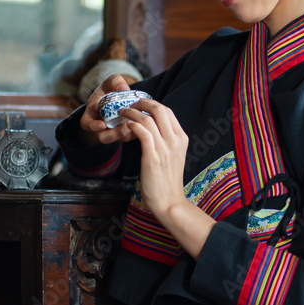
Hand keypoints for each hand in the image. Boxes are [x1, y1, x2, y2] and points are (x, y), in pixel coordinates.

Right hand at [79, 74, 139, 145]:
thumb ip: (114, 81)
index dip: (93, 126)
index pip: (88, 125)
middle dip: (116, 133)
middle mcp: (100, 130)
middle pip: (105, 137)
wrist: (116, 103)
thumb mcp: (109, 84)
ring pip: (121, 138)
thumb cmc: (108, 93)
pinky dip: (139, 129)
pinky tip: (145, 119)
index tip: (102, 125)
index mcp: (91, 117)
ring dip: (130, 132)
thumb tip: (124, 88)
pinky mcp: (126, 136)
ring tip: (138, 120)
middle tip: (126, 124)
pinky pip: (132, 137)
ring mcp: (114, 135)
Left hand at [119, 97, 188, 218]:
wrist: (169, 202)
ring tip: (122, 113)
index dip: (152, 103)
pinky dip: (132, 125)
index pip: (168, 111)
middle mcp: (175, 140)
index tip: (140, 104)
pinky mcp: (152, 157)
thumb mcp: (173, 156)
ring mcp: (165, 148)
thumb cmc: (168, 181)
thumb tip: (153, 129)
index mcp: (181, 138)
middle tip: (130, 104)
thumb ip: (167, 141)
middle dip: (142, 102)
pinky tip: (126, 126)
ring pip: (148, 118)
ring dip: (132, 112)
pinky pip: (142, 132)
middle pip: (160, 109)